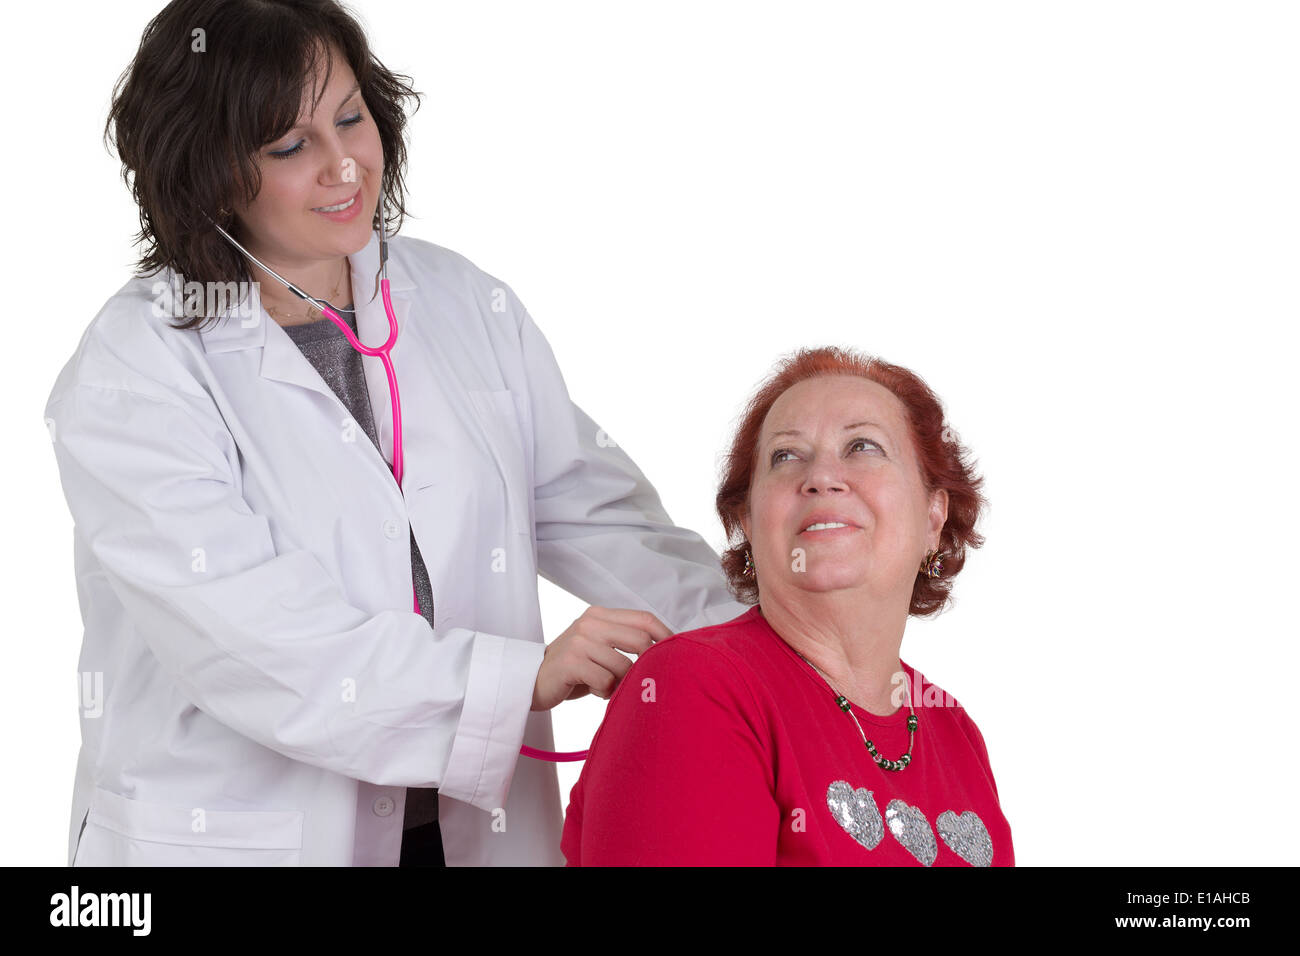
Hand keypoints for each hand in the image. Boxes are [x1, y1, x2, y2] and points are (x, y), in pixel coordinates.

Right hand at [530, 607, 672, 710]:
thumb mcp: (598, 647)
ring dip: (622, 683)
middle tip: (643, 680)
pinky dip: (605, 692)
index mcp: (600, 614)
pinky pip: (606, 680)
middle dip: (647, 665)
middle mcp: (590, 622)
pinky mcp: (572, 662)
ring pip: (624, 665)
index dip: (665, 636)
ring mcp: (580, 640)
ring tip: (609, 687)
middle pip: (640, 640)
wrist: (531, 680)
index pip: (644, 619)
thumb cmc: (573, 668)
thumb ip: (624, 642)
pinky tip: (595, 690)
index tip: (677, 653)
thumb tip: (665, 653)